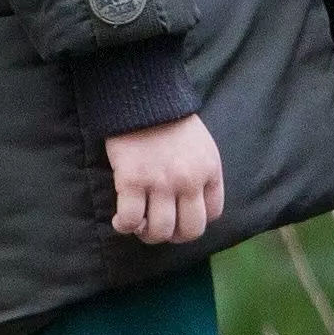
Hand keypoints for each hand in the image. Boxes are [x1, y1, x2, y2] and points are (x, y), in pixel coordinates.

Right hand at [106, 113, 223, 244]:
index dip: (194, 222)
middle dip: (173, 236)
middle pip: (189, 231)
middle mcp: (189, 180)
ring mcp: (161, 182)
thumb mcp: (202, 146)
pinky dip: (124, 226)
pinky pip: (130, 221)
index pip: (213, 214)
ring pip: (159, 232)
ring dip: (147, 235)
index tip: (179, 218)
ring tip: (139, 225)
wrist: (144, 98)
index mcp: (210, 170)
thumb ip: (201, 173)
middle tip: (158, 228)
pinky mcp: (132, 181)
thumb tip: (192, 205)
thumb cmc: (171, 121)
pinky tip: (120, 220)